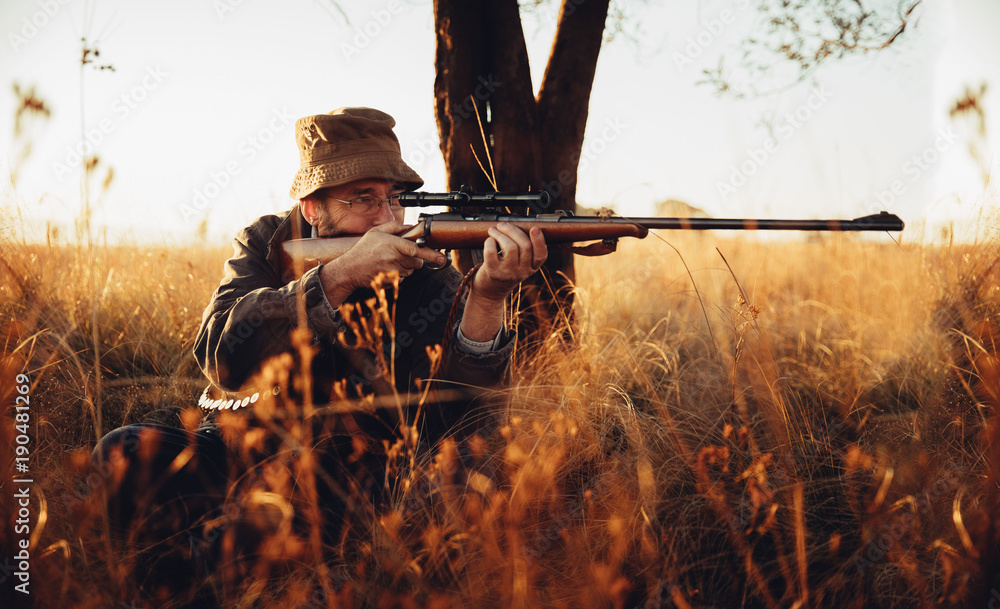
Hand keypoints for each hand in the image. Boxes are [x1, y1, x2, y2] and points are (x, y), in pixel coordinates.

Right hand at [319, 220, 446, 304]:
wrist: (350, 269)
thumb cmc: (363, 250)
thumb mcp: (376, 231)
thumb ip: (394, 226)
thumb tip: (409, 226)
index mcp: (392, 245)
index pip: (415, 249)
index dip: (430, 254)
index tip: (441, 258)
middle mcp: (394, 259)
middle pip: (417, 263)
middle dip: (415, 259)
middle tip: (404, 255)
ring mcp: (393, 272)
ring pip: (411, 271)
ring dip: (406, 267)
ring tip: (391, 261)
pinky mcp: (391, 282)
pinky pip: (403, 279)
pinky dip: (399, 275)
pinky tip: (387, 269)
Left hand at [459, 224, 546, 342]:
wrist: (490, 292)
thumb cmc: (505, 271)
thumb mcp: (520, 265)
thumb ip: (523, 249)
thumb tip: (518, 227)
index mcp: (531, 268)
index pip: (541, 255)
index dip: (539, 240)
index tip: (534, 228)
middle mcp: (522, 272)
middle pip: (525, 245)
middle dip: (513, 230)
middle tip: (503, 226)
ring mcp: (507, 273)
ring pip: (510, 246)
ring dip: (500, 234)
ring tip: (494, 231)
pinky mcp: (493, 272)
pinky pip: (491, 252)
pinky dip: (489, 242)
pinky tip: (489, 241)